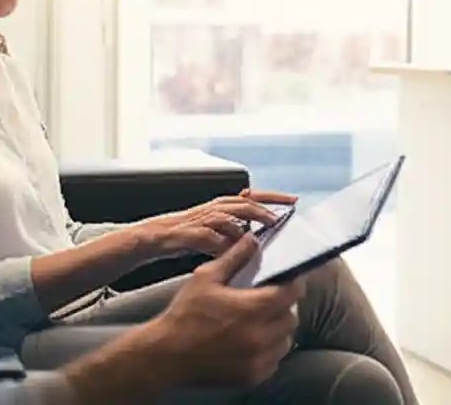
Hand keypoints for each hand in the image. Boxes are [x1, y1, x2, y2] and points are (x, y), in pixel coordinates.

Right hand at [136, 190, 295, 256]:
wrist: (157, 236)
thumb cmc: (189, 232)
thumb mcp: (216, 226)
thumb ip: (236, 228)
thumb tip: (258, 237)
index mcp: (224, 204)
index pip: (254, 196)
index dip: (274, 197)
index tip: (294, 200)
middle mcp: (216, 208)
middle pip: (246, 204)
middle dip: (264, 211)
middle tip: (279, 220)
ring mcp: (203, 219)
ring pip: (229, 218)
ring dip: (244, 228)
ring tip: (257, 238)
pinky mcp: (191, 233)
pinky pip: (209, 238)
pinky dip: (221, 245)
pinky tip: (229, 253)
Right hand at [150, 235, 305, 387]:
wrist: (166, 355)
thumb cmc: (184, 315)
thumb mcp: (206, 278)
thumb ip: (234, 258)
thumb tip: (253, 240)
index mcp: (252, 308)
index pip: (292, 292)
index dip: (294, 283)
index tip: (290, 279)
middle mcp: (259, 336)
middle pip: (291, 317)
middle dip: (284, 306)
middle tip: (271, 300)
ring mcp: (257, 359)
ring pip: (285, 340)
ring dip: (279, 329)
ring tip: (263, 321)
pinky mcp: (252, 376)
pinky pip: (275, 361)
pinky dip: (270, 350)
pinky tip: (254, 342)